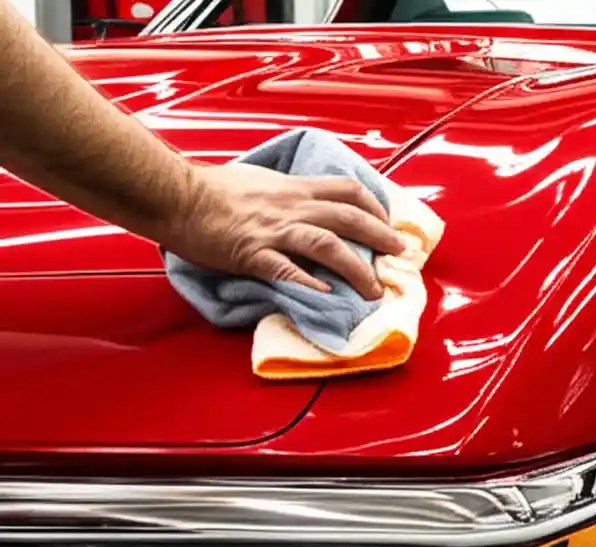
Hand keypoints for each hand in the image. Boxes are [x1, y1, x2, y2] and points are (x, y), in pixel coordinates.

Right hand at [162, 163, 404, 299]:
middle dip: (381, 236)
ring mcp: (273, 231)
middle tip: (401, 253)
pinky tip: (328, 297)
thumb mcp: (261, 180)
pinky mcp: (252, 253)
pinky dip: (309, 283)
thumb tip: (309, 205)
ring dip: (356, 268)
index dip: (375, 207)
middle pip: (349, 217)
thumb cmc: (211, 188)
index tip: (389, 223)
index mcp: (294, 188)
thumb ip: (288, 193)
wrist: (173, 193)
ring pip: (327, 244)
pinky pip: (286, 269)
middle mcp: (291, 207)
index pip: (348, 190)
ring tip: (374, 289)